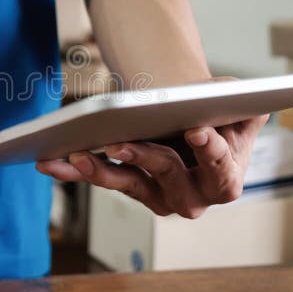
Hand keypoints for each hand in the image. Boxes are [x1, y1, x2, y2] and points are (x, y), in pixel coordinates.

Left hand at [36, 114, 268, 217]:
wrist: (193, 121)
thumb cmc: (216, 114)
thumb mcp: (235, 106)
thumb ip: (241, 102)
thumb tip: (228, 94)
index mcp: (225, 179)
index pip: (219, 168)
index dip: (210, 151)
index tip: (196, 131)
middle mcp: (193, 197)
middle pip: (169, 178)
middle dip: (145, 159)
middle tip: (120, 144)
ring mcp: (158, 197)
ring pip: (128, 185)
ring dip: (101, 171)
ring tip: (79, 155)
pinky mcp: (129, 190)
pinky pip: (102, 180)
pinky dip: (74, 172)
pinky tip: (51, 163)